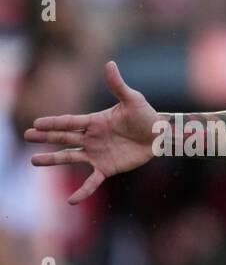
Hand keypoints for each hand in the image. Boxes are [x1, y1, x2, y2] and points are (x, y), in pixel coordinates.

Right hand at [25, 61, 160, 203]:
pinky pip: (92, 181)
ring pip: (70, 157)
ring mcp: (97, 154)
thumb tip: (109, 64)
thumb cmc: (146, 116)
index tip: (36, 123)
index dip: (54, 123)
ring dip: (53, 160)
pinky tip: (70, 200)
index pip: (70, 122)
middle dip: (45, 137)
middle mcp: (91, 138)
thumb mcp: (132, 99)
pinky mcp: (107, 168)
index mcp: (94, 121)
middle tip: (27, 135)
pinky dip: (82, 191)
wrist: (159, 136)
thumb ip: (117, 85)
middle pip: (64, 138)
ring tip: (34, 161)